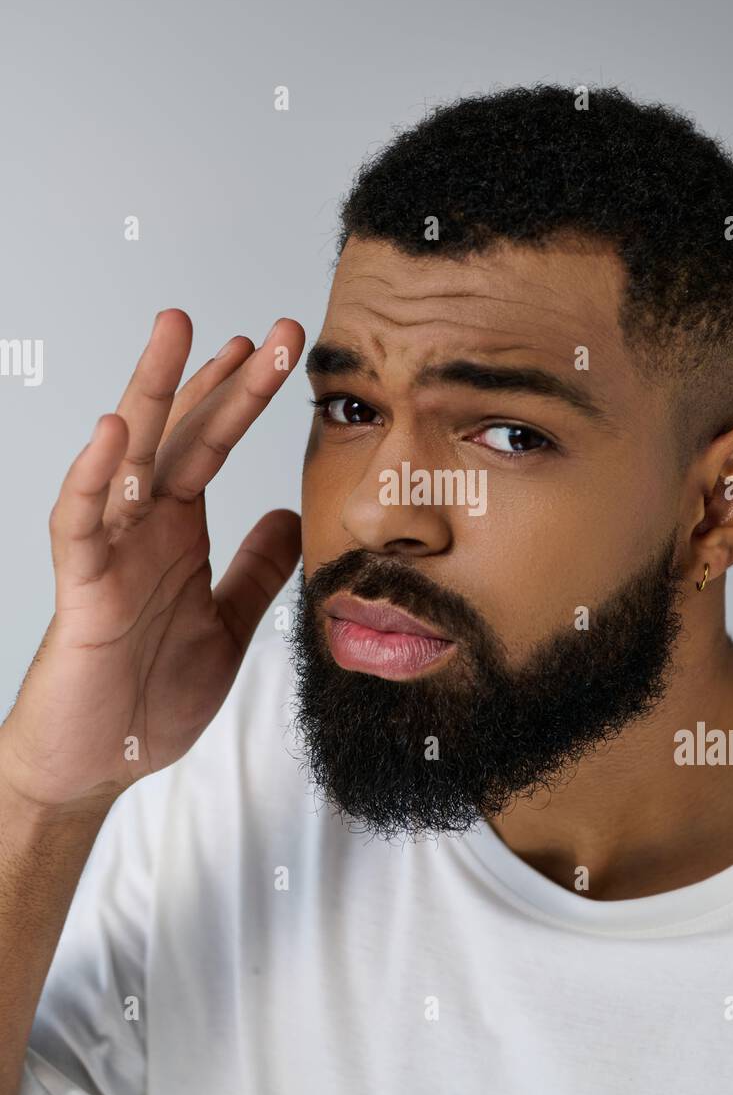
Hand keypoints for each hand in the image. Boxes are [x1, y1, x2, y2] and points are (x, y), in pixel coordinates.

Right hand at [0, 309, 303, 811]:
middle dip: (218, 378)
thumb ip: (255, 570)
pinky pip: (80, 525)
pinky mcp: (81, 590)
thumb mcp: (227, 625)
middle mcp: (143, 527)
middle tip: (267, 330)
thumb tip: (290, 515)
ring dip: (152, 393)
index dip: (244, 398)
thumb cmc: (151, 694)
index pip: (212, 445)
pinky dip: (94, 479)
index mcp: (177, 531)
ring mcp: (109, 552)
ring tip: (178, 333)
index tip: (280, 351)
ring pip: (128, 458)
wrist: (99, 763)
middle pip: (179, 434)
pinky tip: (112, 433)